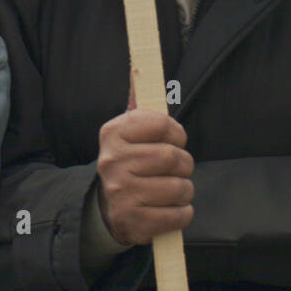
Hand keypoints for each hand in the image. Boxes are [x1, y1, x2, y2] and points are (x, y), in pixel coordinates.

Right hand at [96, 107, 193, 245]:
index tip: (175, 140)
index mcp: (112, 133)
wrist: (106, 208)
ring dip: (184, 190)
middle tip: (177, 168)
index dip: (177, 133)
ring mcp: (121, 194)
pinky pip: (177, 216)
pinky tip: (171, 209)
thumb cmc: (128, 162)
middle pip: (173, 157)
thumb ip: (138, 101)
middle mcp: (112, 162)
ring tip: (172, 189)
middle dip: (184, 164)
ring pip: (179, 187)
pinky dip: (182, 213)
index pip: (162, 124)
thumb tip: (139, 67)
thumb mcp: (128, 131)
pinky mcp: (132, 223)